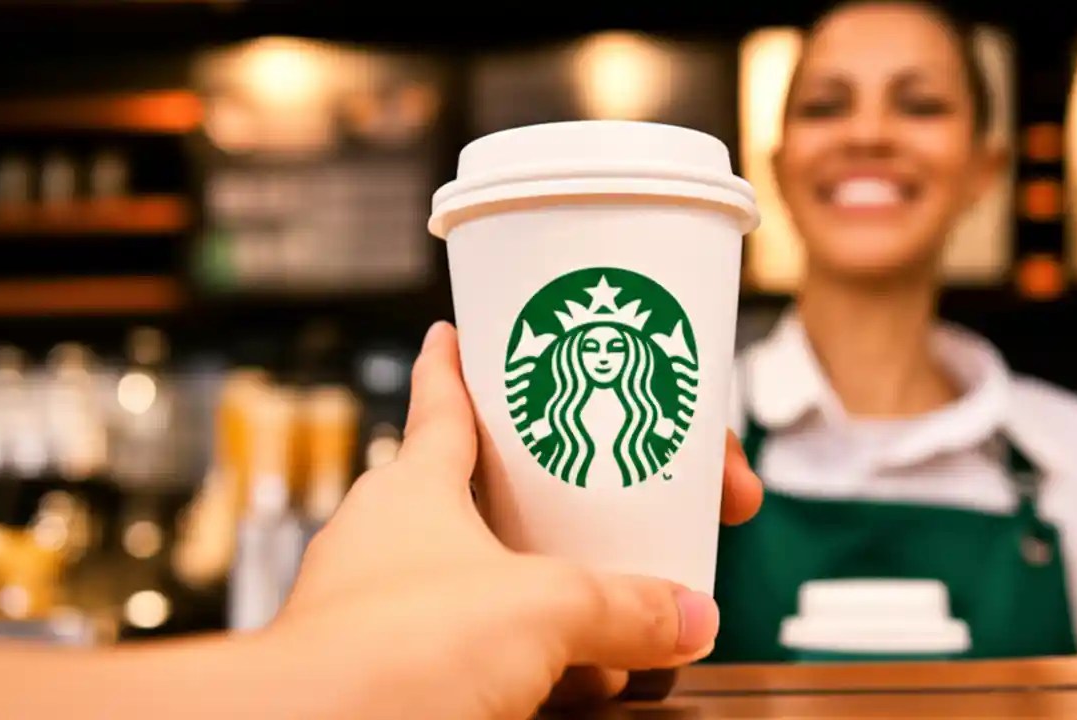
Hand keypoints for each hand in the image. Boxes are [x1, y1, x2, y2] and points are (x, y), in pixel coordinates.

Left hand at [265, 322, 744, 719]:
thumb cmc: (394, 648)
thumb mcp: (543, 607)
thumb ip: (625, 607)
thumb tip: (692, 619)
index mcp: (414, 488)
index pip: (441, 406)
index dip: (454, 368)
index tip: (452, 334)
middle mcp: (391, 542)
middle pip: (482, 504)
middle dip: (552, 514)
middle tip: (610, 509)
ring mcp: (383, 612)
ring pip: (483, 589)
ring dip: (549, 606)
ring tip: (616, 622)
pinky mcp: (390, 675)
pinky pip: (471, 656)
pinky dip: (528, 668)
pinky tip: (577, 685)